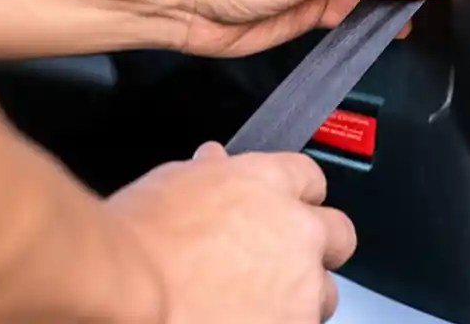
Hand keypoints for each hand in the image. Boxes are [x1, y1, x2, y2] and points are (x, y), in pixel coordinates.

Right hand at [108, 143, 355, 323]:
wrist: (132, 289)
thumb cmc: (139, 239)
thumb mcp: (171, 183)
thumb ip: (208, 174)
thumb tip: (214, 162)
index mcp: (268, 182)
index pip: (310, 177)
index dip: (295, 195)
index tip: (283, 208)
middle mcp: (298, 229)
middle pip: (337, 234)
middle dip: (315, 247)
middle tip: (280, 261)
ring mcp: (302, 284)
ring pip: (324, 291)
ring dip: (300, 296)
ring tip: (255, 304)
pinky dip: (281, 322)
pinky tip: (245, 319)